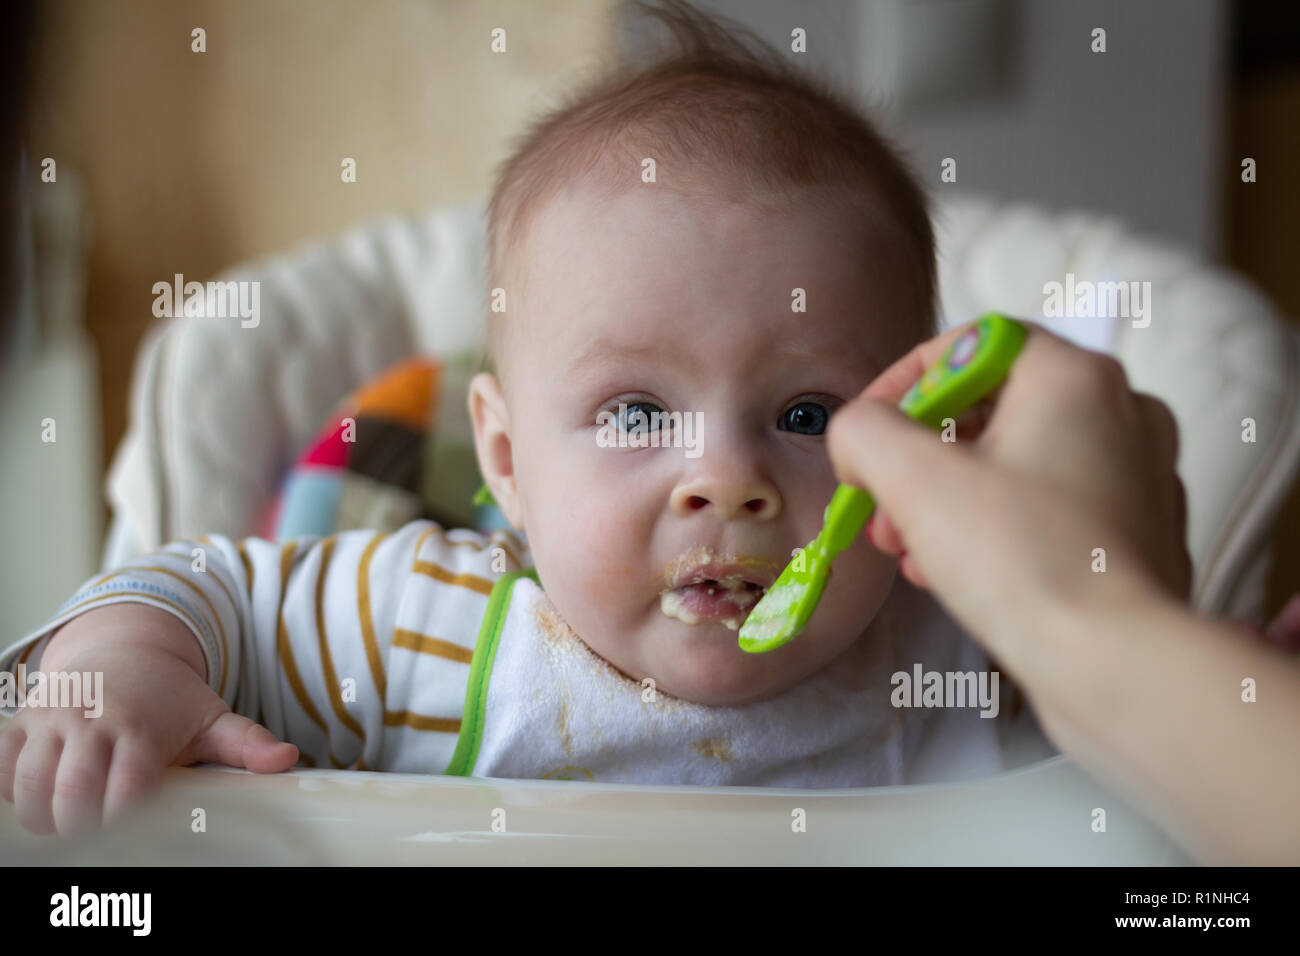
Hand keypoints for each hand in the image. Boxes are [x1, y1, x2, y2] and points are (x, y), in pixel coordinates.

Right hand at [0, 604, 297, 836]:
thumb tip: (287, 760)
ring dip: (43, 816)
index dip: (125, 819)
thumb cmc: (169, 697)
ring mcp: (50, 721)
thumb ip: (247, 743)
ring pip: (28, 788)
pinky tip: (39, 796)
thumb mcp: (212, 716)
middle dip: (79, 827)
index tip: (133, 834)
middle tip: (95, 836)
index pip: (126, 789)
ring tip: (69, 821)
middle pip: (71, 795)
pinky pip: (0, 770)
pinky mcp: (19, 723)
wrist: (123, 648)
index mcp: (140, 727)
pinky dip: (11, 791)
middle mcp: (91, 721)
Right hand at [826, 320, 1191, 671]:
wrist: (1116, 665)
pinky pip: (1051, 513)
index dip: (906, 380)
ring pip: (1019, 465)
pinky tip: (951, 574)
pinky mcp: (1140, 537)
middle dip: (920, 456)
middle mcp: (1122, 413)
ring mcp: (1139, 477)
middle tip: (879, 502)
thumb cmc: (1023, 560)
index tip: (868, 429)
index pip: (975, 342)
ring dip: (948, 499)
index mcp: (1076, 377)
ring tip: (905, 548)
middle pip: (994, 409)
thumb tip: (856, 434)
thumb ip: (865, 431)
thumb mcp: (914, 479)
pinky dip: (995, 531)